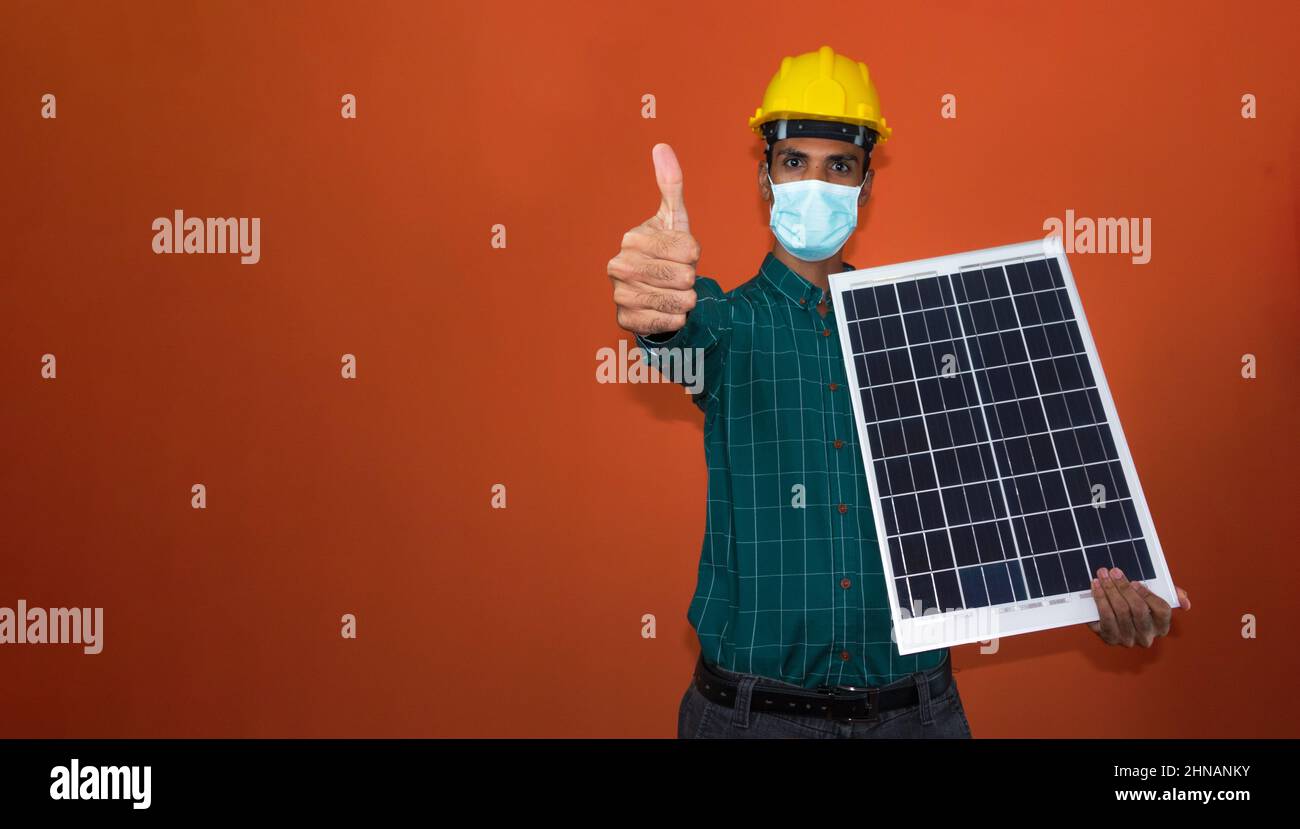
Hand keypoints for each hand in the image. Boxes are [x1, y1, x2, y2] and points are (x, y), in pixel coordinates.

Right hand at [607, 143, 700, 335]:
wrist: (653, 291)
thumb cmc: (666, 252)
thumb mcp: (673, 219)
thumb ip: (671, 185)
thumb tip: (661, 147)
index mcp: (632, 238)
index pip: (688, 249)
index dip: (693, 255)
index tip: (681, 254)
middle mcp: (619, 266)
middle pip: (683, 276)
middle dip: (689, 279)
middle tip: (677, 276)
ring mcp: (620, 294)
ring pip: (678, 301)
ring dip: (685, 300)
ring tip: (672, 292)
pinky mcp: (625, 320)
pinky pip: (667, 322)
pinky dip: (675, 319)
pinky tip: (666, 310)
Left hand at [1088, 566, 1189, 646]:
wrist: (1112, 616)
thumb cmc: (1137, 603)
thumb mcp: (1155, 596)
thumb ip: (1171, 593)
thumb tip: (1185, 601)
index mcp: (1161, 626)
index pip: (1162, 610)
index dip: (1149, 595)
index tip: (1136, 582)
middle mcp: (1146, 636)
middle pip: (1138, 610)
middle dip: (1124, 588)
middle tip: (1114, 572)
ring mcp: (1128, 639)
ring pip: (1120, 612)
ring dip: (1109, 590)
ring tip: (1102, 576)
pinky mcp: (1110, 638)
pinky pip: (1104, 618)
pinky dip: (1099, 600)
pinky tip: (1096, 587)